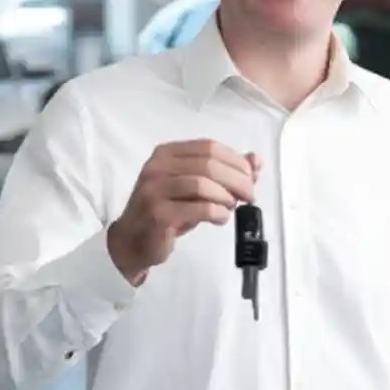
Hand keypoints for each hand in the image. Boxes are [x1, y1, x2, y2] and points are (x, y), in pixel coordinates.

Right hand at [107, 139, 261, 284]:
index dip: (235, 160)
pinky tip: (221, 218)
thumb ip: (225, 173)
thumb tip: (256, 160)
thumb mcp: (196, 189)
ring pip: (203, 184)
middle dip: (237, 180)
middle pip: (209, 164)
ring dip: (226, 196)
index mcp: (166, 154)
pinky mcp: (158, 215)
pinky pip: (199, 208)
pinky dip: (218, 212)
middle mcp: (157, 167)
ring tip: (231, 207)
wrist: (132, 242)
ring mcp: (155, 190)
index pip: (209, 147)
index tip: (251, 177)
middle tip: (249, 195)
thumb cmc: (167, 212)